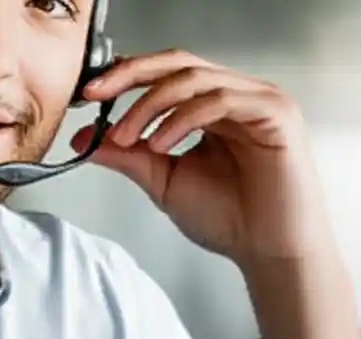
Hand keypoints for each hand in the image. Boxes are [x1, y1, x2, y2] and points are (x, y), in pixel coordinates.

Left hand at [71, 49, 335, 266]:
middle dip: (130, 75)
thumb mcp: (162, 180)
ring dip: (149, 105)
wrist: (268, 253)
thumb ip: (126, 155)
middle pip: (177, 63)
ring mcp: (258, 99)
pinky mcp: (276, 112)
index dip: (124, 75)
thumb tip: (84, 138)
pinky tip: (160, 144)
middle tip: (94, 95)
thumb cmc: (229, 219)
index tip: (87, 94)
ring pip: (194, 77)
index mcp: (212, 106)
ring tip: (125, 138)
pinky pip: (220, 100)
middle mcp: (237, 95)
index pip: (164, 73)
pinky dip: (181, 118)